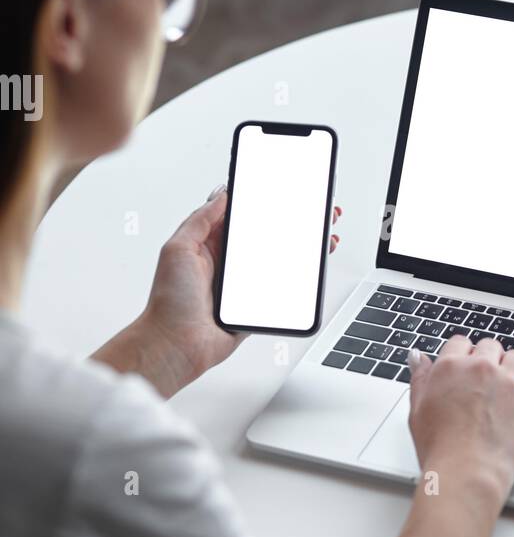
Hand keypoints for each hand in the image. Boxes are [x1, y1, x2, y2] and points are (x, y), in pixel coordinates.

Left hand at [93, 187, 341, 395]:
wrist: (175, 345)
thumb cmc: (169, 301)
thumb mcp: (177, 248)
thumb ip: (200, 220)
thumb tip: (221, 194)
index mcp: (208, 245)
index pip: (240, 217)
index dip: (261, 204)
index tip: (283, 192)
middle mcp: (226, 263)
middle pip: (264, 238)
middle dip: (289, 225)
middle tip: (314, 213)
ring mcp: (241, 286)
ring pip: (277, 263)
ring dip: (299, 252)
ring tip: (322, 239)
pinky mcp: (252, 307)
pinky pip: (278, 291)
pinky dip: (295, 282)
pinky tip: (310, 271)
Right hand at [407, 335, 513, 508]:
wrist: (465, 472)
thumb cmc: (439, 448)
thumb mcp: (416, 410)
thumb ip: (420, 378)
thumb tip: (418, 358)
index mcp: (451, 367)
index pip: (460, 343)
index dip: (462, 353)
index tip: (465, 362)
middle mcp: (481, 369)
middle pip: (489, 347)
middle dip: (488, 358)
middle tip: (485, 376)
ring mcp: (509, 384)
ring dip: (513, 365)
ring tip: (510, 379)